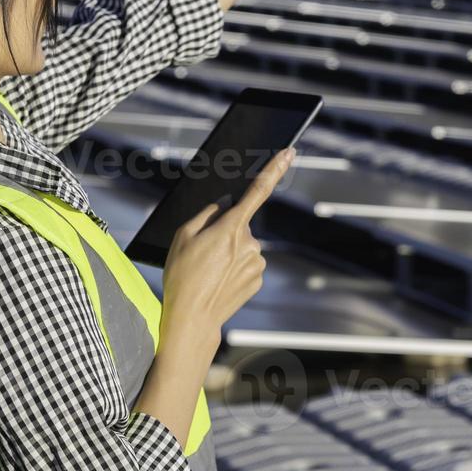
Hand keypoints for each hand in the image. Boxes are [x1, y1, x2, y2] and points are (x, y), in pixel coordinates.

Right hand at [157, 148, 294, 360]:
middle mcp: (250, 243)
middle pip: (240, 226)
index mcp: (230, 228)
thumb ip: (208, 214)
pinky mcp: (259, 279)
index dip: (274, 169)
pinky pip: (248, 264)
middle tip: (204, 255)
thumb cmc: (182, 275)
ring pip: (244, 247)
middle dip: (225, 233)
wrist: (192, 318)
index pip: (257, 192)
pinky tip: (220, 281)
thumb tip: (226, 202)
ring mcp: (257, 262)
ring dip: (230, 253)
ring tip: (210, 272)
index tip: (289, 152)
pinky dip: (235, 269)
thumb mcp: (184, 236)